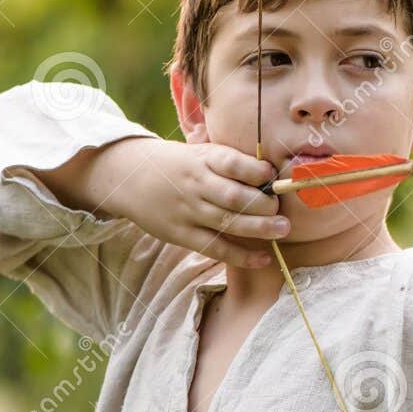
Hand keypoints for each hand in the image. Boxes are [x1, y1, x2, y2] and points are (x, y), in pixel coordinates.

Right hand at [32, 137, 286, 267]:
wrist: (129, 177)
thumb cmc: (179, 164)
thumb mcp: (200, 152)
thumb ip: (232, 163)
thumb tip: (275, 176)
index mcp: (202, 160)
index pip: (231, 163)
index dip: (255, 170)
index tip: (273, 175)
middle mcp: (196, 185)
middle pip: (234, 197)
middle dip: (263, 205)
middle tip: (282, 210)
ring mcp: (188, 212)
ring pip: (228, 223)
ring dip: (259, 228)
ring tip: (283, 229)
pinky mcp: (181, 234)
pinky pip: (215, 248)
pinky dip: (241, 256)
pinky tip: (263, 258)